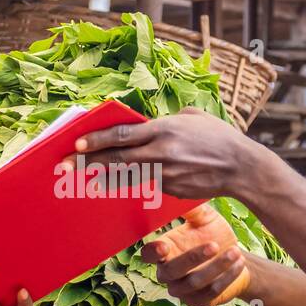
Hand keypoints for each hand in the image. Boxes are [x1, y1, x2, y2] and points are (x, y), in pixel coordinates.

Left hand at [64, 107, 267, 200]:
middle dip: (87, 162)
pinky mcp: (170, 189)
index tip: (76, 143)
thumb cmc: (217, 137)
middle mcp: (161, 152)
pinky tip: (110, 183)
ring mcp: (165, 174)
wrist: (241, 168)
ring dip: (101, 178)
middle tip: (64, 166)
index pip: (122, 134)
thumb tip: (145, 123)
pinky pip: (144, 183)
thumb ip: (165, 119)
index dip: (97, 140)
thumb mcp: (191, 117)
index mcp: (164, 129)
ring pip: (125, 176)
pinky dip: (127, 182)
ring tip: (80, 180)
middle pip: (116, 159)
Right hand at [143, 204, 251, 305]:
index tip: (163, 246)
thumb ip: (193, 209)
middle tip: (214, 244)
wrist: (236, 257)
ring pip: (194, 282)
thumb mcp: (205, 219)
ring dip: (216, 266)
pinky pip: (211, 292)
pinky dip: (226, 278)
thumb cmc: (214, 234)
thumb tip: (182, 189)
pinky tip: (239, 263)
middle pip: (171, 271)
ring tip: (236, 251)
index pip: (148, 255)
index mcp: (164, 251)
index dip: (152, 252)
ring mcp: (183, 290)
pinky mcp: (200, 301)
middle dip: (193, 258)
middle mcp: (168, 273)